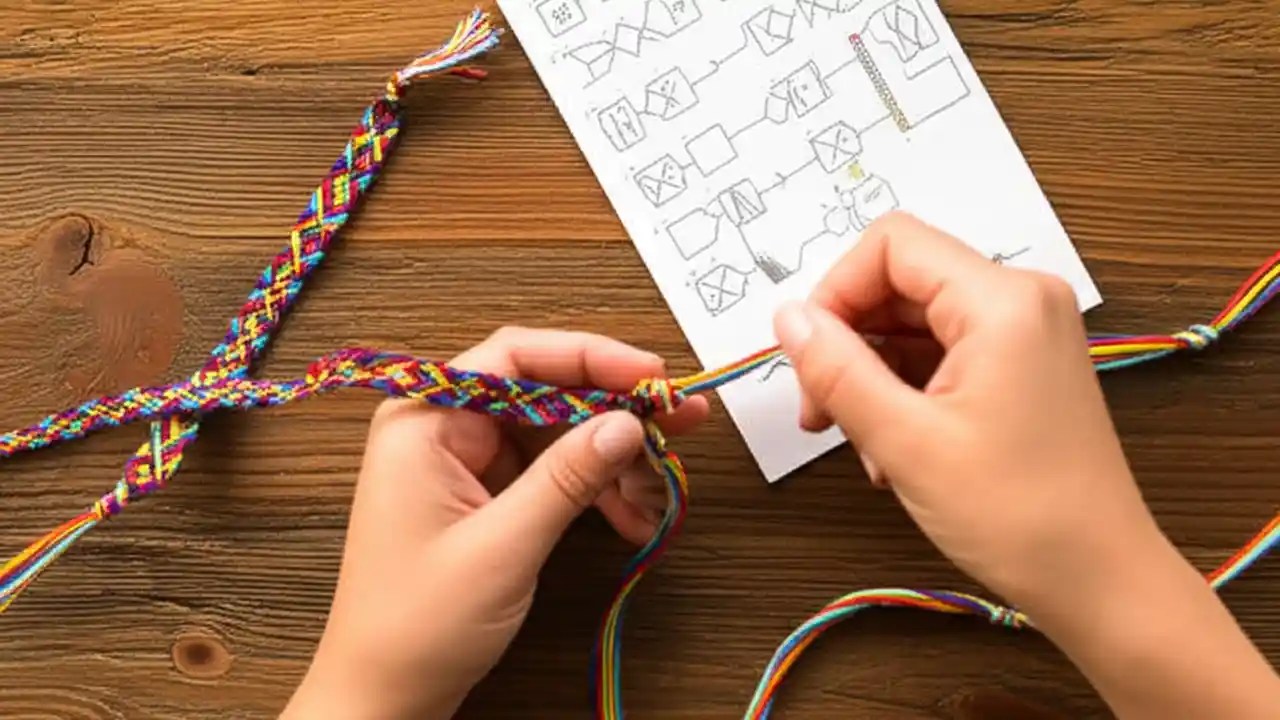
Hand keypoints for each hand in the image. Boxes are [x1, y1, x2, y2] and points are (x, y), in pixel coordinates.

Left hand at [281, 328, 707, 719]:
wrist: (384, 696)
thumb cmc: (415, 624)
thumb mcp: (502, 545)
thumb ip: (566, 477)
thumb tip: (626, 422)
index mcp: (424, 421)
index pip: (516, 356)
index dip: (589, 356)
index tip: (649, 375)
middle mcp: (445, 430)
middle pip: (546, 391)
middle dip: (614, 410)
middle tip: (679, 421)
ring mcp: (467, 463)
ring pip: (559, 433)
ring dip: (613, 459)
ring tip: (656, 492)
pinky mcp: (488, 496)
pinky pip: (554, 471)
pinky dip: (595, 489)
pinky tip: (631, 515)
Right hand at [772, 211, 1278, 718]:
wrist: (1099, 580)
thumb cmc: (1019, 516)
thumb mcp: (906, 442)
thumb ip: (837, 370)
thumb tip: (787, 318)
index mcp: (1003, 301)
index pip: (891, 245)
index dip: (834, 291)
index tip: (807, 355)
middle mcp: (1021, 300)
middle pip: (900, 281)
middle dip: (848, 339)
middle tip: (819, 409)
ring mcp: (1025, 333)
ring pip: (913, 321)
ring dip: (871, 373)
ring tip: (860, 441)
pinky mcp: (1021, 366)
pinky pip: (941, 351)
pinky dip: (904, 389)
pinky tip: (891, 448)